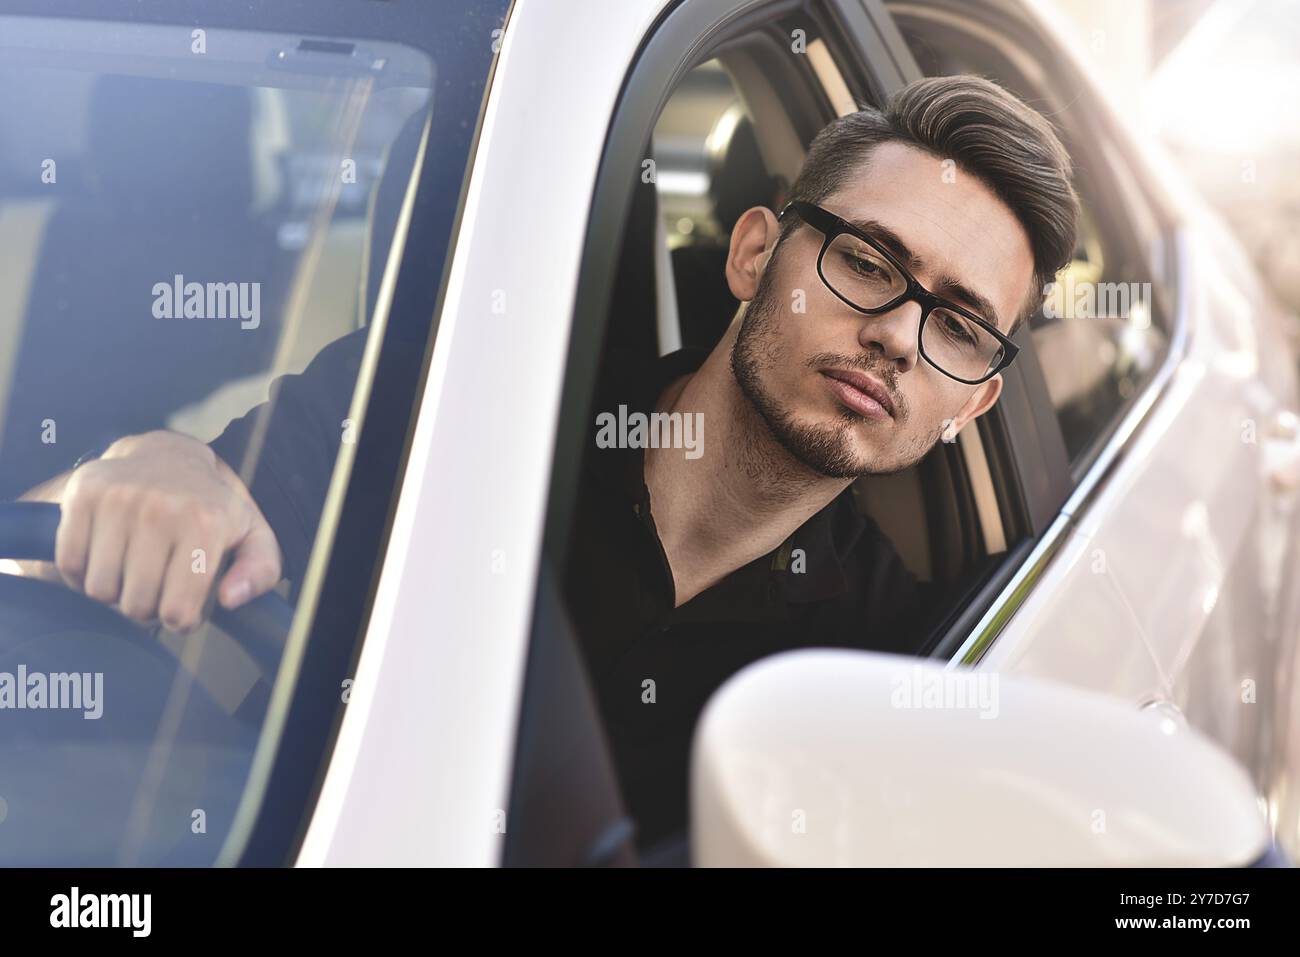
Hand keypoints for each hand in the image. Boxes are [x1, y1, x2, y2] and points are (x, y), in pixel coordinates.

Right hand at [51, 430, 281, 630]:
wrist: (168, 456)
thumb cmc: (211, 507)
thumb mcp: (253, 535)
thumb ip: (260, 571)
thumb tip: (230, 598)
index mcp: (206, 523)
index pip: (178, 610)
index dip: (180, 620)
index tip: (182, 607)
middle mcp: (162, 509)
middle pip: (135, 604)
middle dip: (146, 607)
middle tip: (156, 586)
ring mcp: (119, 499)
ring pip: (99, 589)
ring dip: (114, 591)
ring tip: (133, 570)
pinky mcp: (84, 494)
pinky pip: (70, 562)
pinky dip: (82, 572)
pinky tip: (106, 557)